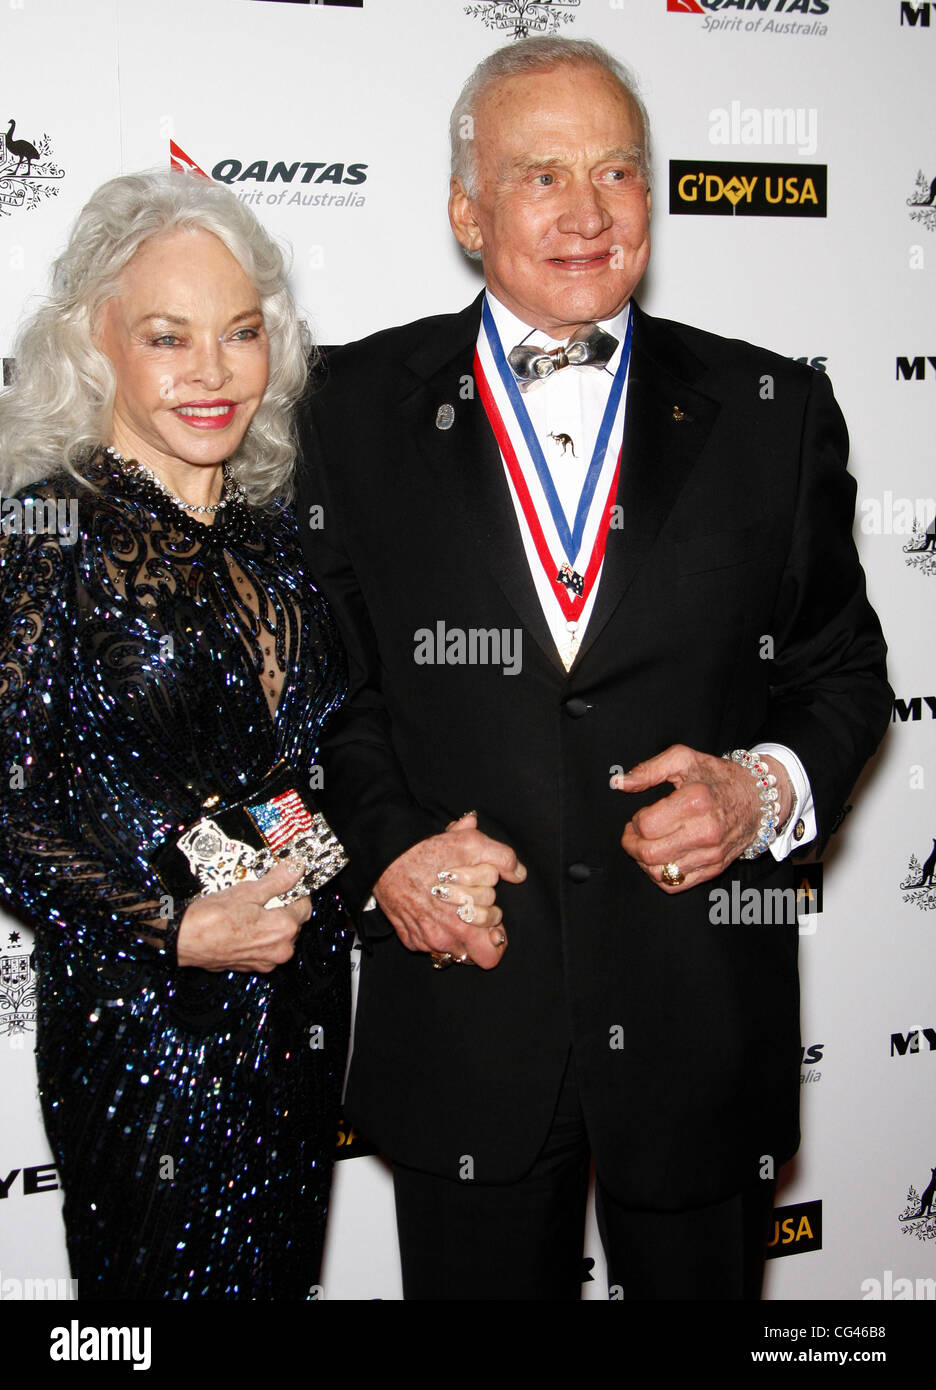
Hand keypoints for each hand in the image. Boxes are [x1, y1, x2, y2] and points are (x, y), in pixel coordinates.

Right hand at [176, 860, 311, 971]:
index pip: (305, 905)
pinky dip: (259, 936)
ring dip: (271, 922)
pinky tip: (242, 925)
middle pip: (294, 922)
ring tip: (249, 910)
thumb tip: (296, 868)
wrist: (183, 940)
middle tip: (262, 895)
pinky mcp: (252, 967)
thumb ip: (277, 880)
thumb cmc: (211, 918)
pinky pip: (265, 948)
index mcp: (284, 929)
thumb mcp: (247, 891)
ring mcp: (266, 962)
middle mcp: (280, 950)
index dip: (295, 891)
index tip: (285, 882)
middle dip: (282, 907)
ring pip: (279, 936)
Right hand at [374, 813, 525, 969]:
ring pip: (453, 950)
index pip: (495, 947)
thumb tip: (518, 874)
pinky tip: (431, 908)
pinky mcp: (409, 939)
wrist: (386, 857)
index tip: (491, 917)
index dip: (497, 928)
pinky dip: (433, 930)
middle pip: (476, 952)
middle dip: (478, 927)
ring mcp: (425, 941)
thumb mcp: (472, 845)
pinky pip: (428, 945)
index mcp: (466, 924)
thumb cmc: (427, 852)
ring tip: (452, 908)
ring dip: (457, 933)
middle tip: (471, 906)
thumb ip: (502, 859)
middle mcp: (445, 939)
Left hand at [612, 745, 791, 893]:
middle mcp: (704, 831)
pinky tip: (660, 860)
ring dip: (642, 861)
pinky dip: (659, 876)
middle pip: (649, 853)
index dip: (634, 821)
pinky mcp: (714, 869)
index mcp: (695, 801)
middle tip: (632, 834)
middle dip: (631, 844)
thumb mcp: (683, 759)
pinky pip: (676, 885)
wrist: (756, 798)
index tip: (639, 816)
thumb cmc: (717, 777)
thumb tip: (618, 782)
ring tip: (646, 845)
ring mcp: (710, 853)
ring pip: (659, 873)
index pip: (646, 824)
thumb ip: (648, 770)